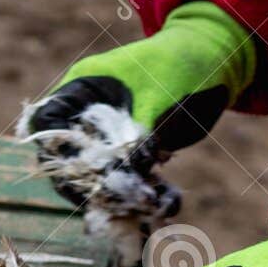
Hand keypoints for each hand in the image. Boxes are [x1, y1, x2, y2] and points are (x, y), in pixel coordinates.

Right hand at [23, 1, 255, 218]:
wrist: (219, 62)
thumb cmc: (181, 65)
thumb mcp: (158, 99)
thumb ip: (136, 138)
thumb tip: (120, 179)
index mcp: (83, 87)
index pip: (48, 122)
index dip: (56, 148)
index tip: (82, 171)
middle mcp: (89, 113)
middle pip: (66, 156)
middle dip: (87, 181)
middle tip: (111, 200)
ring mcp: (111, 134)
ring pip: (97, 174)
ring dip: (118, 193)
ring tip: (145, 204)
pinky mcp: (134, 151)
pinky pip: (128, 179)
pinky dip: (144, 193)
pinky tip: (167, 200)